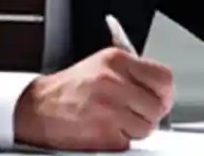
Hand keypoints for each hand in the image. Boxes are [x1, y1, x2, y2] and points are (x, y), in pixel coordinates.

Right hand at [14, 46, 173, 150]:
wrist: (37, 107)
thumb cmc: (70, 88)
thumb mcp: (102, 65)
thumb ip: (132, 73)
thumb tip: (162, 91)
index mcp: (117, 60)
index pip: (163, 78)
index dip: (165, 93)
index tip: (161, 99)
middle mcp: (114, 82)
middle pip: (157, 106)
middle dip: (149, 115)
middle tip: (135, 115)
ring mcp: (109, 108)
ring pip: (146, 127)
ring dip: (134, 130)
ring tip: (115, 122)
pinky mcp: (103, 133)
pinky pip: (128, 143)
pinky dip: (119, 141)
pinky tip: (104, 130)